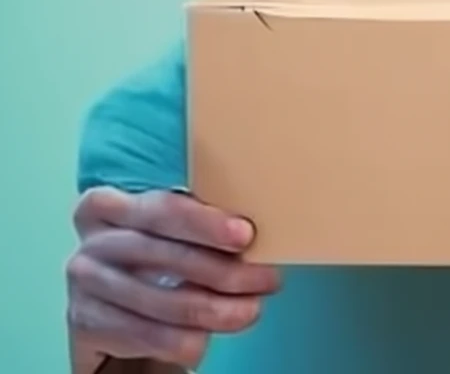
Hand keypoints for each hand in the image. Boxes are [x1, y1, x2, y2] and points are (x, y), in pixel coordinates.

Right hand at [67, 187, 280, 369]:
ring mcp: (85, 287)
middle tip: (267, 279)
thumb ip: (194, 224)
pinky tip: (208, 338)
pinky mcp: (87, 326)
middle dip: (224, 271)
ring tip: (251, 310)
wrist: (103, 308)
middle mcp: (91, 243)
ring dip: (217, 311)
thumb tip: (254, 232)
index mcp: (107, 205)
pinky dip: (186, 341)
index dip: (205, 224)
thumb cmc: (149, 256)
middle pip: (166, 256)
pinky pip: (149, 337)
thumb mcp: (162, 232)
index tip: (246, 235)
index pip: (162, 210)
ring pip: (164, 303)